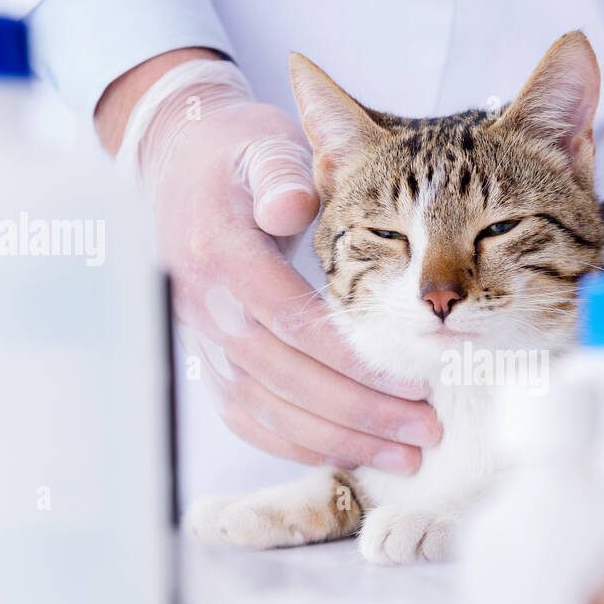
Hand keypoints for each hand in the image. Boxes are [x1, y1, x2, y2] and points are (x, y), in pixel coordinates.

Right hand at [99, 50, 439, 472]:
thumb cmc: (236, 157)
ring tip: (403, 457)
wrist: (177, 168)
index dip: (353, 362)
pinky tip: (349, 454)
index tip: (413, 386)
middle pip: (286, 380)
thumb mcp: (262, 146)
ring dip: (338, 441)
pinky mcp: (208, 360)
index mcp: (222, 255)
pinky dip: (297, 445)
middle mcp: (204, 307)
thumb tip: (289, 206)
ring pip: (268, 411)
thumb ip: (280, 175)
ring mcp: (202, 340)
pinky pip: (247, 418)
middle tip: (426, 434)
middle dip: (361, 415)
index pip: (292, 323)